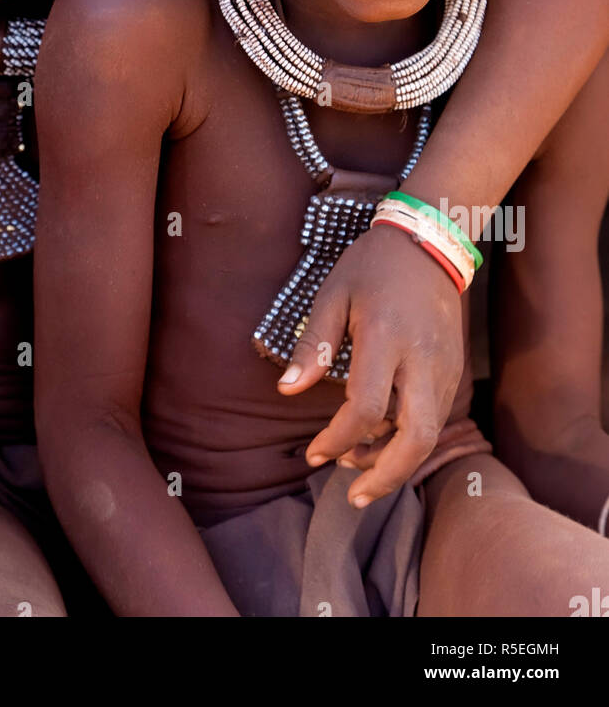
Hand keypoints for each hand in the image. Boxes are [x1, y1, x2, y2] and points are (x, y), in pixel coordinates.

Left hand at [277, 222, 463, 507]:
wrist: (428, 244)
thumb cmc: (371, 268)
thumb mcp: (333, 295)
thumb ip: (313, 346)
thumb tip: (287, 391)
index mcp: (386, 338)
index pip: (367, 408)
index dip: (338, 439)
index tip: (314, 453)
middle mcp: (422, 360)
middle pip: (415, 438)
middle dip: (384, 476)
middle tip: (352, 496)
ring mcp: (445, 368)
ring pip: (428, 435)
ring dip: (395, 463)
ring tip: (356, 467)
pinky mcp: (454, 372)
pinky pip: (434, 419)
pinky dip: (409, 442)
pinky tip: (380, 443)